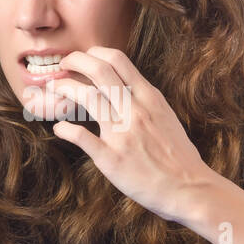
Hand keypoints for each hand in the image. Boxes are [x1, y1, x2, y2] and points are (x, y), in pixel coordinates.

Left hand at [22, 47, 212, 221]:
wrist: (189, 189)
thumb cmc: (178, 156)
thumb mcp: (165, 117)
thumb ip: (144, 101)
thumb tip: (124, 88)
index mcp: (150, 98)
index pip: (118, 60)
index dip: (94, 53)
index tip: (83, 59)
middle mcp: (135, 110)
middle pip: (99, 70)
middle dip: (74, 61)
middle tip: (62, 66)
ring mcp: (122, 133)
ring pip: (86, 96)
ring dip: (64, 88)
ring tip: (53, 90)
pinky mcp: (111, 158)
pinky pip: (80, 136)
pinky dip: (64, 128)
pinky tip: (59, 129)